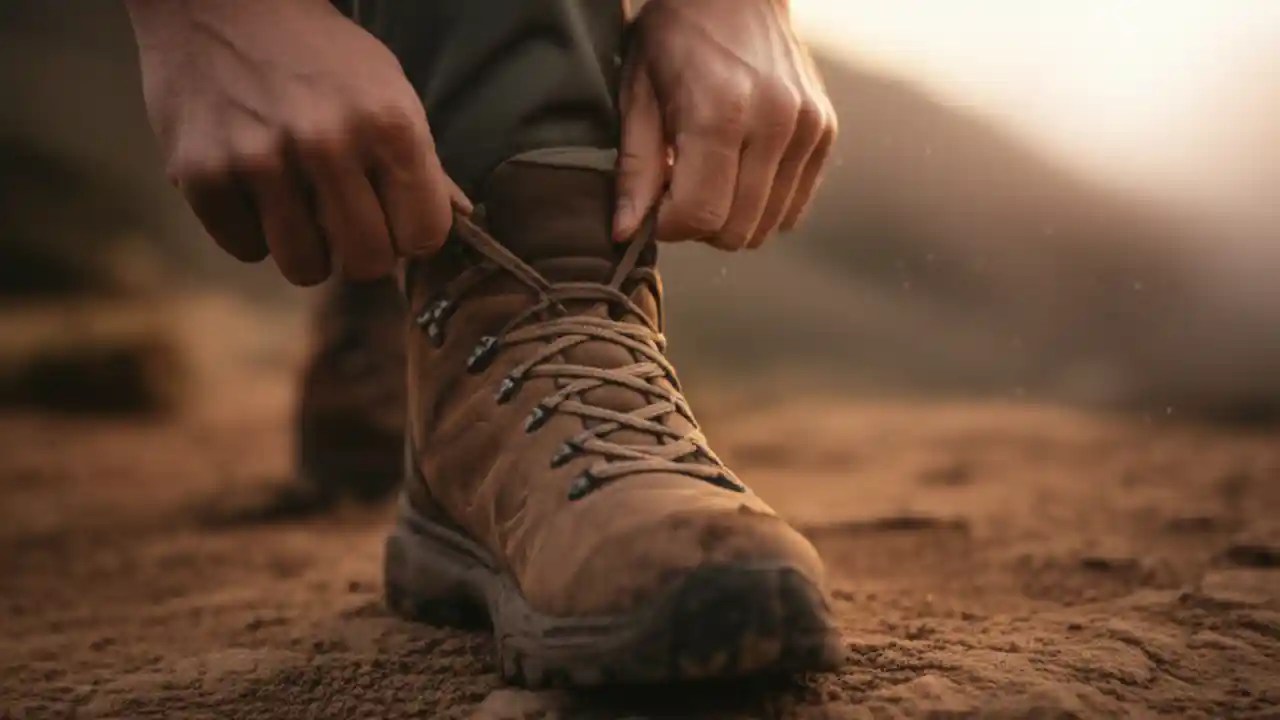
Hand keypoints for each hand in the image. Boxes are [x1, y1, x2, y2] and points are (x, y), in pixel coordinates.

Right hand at [126, 0, 464, 285]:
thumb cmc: (320, 57)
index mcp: (390, 124)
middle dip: (360, 253)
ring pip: (306, 269)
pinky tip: (252, 189)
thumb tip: (464, 219)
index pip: (425, 235)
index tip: (392, 219)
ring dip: (306, 249)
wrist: (223, 4)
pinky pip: (245, 250)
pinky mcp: (202, 172)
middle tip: (344, 223)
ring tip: (298, 207)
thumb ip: (422, 161)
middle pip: (368, 263)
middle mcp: (329, 142)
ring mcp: (262, 159)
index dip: (410, 235)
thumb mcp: (388, 90)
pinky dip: (250, 231)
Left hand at [614, 0, 836, 249]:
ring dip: (731, 217)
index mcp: (720, 111)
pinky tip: (739, 172)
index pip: (699, 214)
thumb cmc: (676, 35)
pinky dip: (762, 204)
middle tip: (680, 190)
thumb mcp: (638, 93)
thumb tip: (627, 232)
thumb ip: (636, 167)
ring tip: (709, 178)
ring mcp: (807, 127)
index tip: (655, 208)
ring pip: (767, 226)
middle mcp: (774, 121)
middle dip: (699, 224)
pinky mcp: (825, 131)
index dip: (669, 225)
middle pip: (735, 229)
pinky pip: (793, 207)